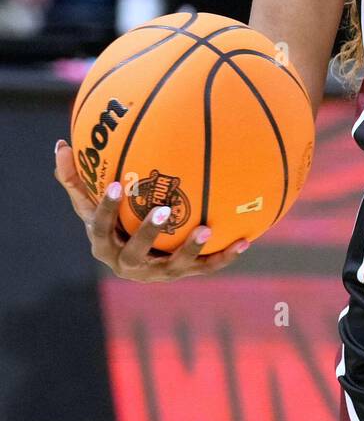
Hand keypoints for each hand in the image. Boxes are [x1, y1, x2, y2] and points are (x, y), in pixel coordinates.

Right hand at [54, 140, 248, 280]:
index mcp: (105, 245)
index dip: (107, 208)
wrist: (138, 261)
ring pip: (174, 265)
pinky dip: (225, 255)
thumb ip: (75, 179)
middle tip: (161, 209)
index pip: (101, 227)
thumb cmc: (113, 223)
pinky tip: (246, 240)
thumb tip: (60, 145)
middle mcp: (129, 264)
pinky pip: (206, 267)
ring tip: (207, 229)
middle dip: (147, 233)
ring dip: (191, 249)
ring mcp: (157, 273)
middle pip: (136, 252)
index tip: (116, 184)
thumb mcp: (90, 204)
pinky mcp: (183, 275)